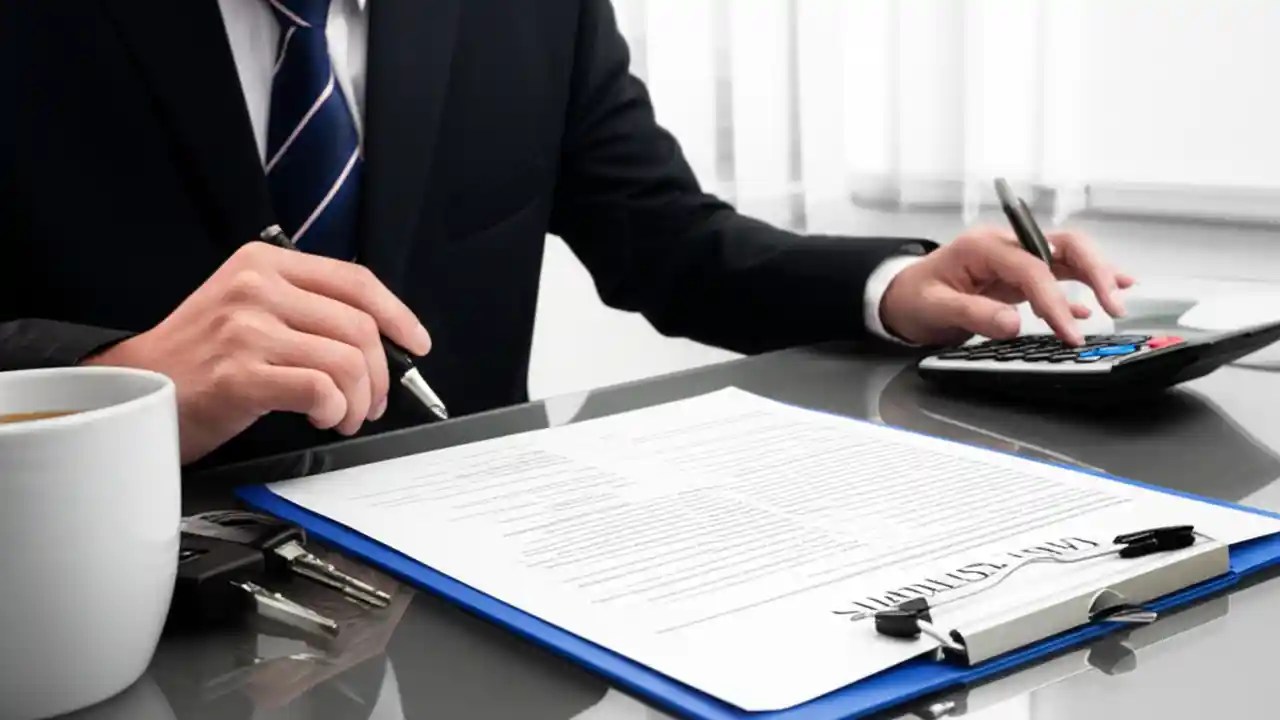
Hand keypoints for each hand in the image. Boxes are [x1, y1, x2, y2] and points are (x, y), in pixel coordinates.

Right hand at [83, 242, 431, 462]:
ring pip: (346, 361)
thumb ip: (306, 308)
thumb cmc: (200, 358)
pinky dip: (334, 409)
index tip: (416, 343)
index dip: (398, 315)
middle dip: (380, 373)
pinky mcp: (240, 373)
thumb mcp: (250, 307)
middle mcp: (256, 287)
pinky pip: (319, 389)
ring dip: (359, 399)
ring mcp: (247, 329)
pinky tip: (324, 418)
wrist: (134, 390)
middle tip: (374, 401)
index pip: (356, 281)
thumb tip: (379, 339)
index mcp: (265, 263)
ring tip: (345, 416)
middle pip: (359, 326)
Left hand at [880, 226, 1134, 346]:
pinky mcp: (1019, 275)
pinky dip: (1081, 287)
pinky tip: (1096, 306)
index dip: (1055, 301)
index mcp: (982, 246)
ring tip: (1120, 299)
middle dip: (1095, 271)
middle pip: (1062, 245)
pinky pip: (1058, 275)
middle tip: (1116, 303)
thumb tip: (1013, 323)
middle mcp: (1004, 245)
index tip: (1070, 332)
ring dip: (1097, 274)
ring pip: (1067, 256)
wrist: (900, 296)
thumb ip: (973, 313)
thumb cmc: (914, 298)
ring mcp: (1014, 259)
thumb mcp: (935, 309)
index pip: (1032, 268)